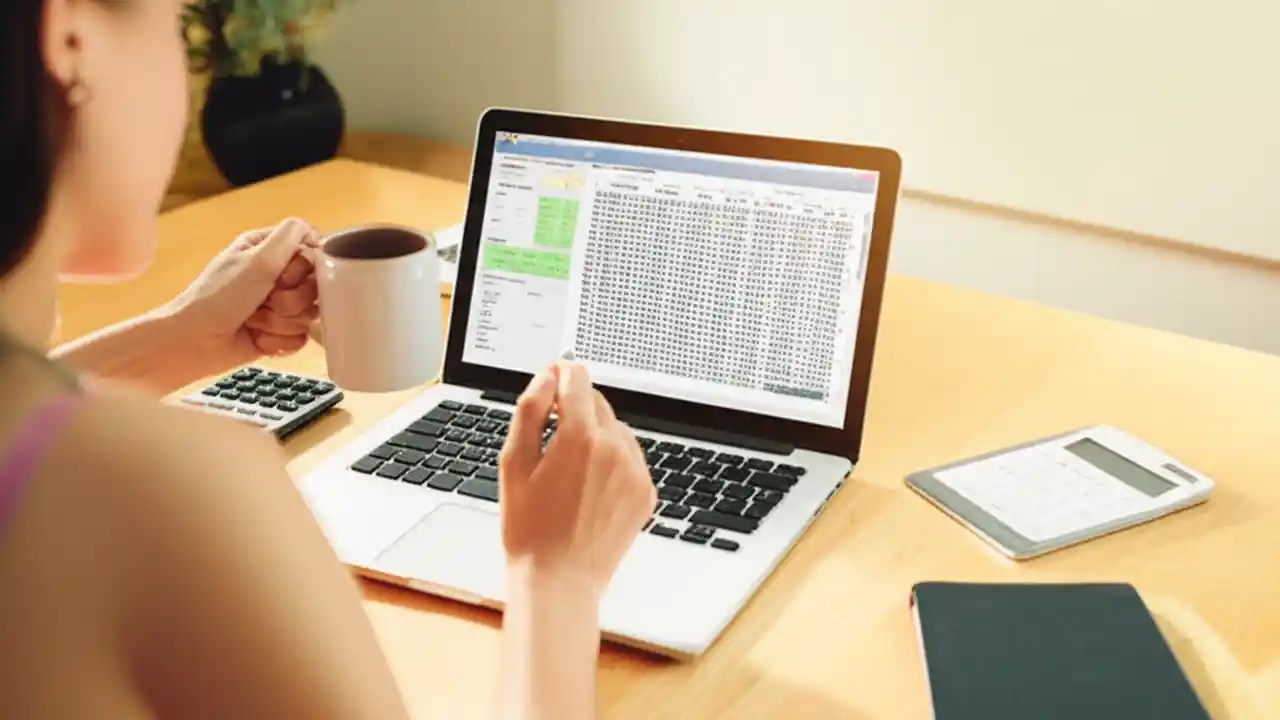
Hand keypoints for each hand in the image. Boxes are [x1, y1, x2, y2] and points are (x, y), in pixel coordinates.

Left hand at [167, 217, 320, 370]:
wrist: (192, 343)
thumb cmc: (218, 298)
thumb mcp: (256, 259)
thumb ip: (290, 236)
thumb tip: (316, 231)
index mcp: (268, 250)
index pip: (312, 253)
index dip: (303, 270)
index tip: (282, 277)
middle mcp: (275, 276)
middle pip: (314, 287)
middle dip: (290, 300)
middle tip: (263, 302)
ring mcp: (278, 307)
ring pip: (309, 315)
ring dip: (280, 322)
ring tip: (254, 321)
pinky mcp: (279, 334)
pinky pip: (301, 338)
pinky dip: (278, 341)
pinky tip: (257, 338)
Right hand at [499, 362, 655, 598]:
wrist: (558, 581)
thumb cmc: (529, 530)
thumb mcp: (514, 463)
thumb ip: (529, 410)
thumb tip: (546, 378)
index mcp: (580, 438)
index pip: (576, 379)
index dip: (558, 374)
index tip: (549, 380)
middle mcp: (615, 449)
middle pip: (597, 402)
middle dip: (573, 408)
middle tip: (548, 436)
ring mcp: (636, 472)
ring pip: (616, 429)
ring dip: (594, 434)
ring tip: (567, 470)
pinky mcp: (646, 492)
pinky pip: (630, 458)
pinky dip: (612, 461)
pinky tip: (587, 487)